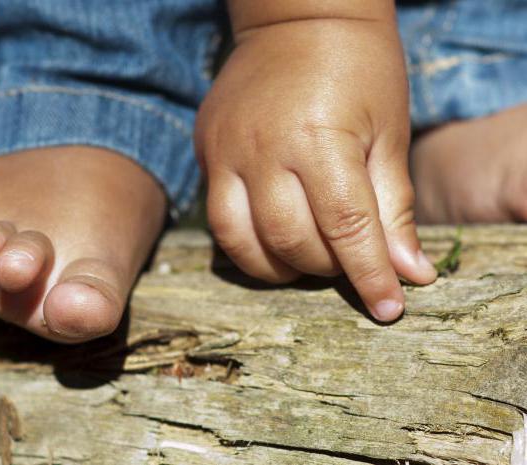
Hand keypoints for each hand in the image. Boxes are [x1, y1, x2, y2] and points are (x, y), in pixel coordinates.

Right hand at [195, 19, 436, 320]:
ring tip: (303, 261)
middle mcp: (264, 148)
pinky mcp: (206, 150)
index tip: (387, 308)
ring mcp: (226, 150)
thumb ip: (393, 206)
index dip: (369, 275)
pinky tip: (271, 236)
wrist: (296, 19)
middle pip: (289, 240)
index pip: (346, 227)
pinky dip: (246, 241)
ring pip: (239, 240)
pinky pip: (218, 216)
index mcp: (320, 137)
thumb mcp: (388, 132)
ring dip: (276, 268)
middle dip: (325, 268)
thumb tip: (410, 272)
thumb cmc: (358, 67)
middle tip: (346, 262)